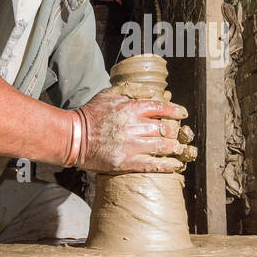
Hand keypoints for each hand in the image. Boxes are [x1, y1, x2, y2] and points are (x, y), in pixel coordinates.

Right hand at [77, 91, 195, 172]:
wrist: (74, 137)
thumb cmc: (90, 114)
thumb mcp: (109, 95)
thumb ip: (130, 90)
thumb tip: (153, 91)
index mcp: (130, 108)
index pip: (160, 107)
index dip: (174, 111)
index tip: (182, 114)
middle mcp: (133, 126)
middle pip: (164, 128)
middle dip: (174, 131)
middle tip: (178, 134)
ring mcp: (130, 145)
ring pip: (162, 147)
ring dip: (174, 148)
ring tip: (179, 149)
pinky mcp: (126, 162)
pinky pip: (152, 164)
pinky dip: (166, 166)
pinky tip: (175, 166)